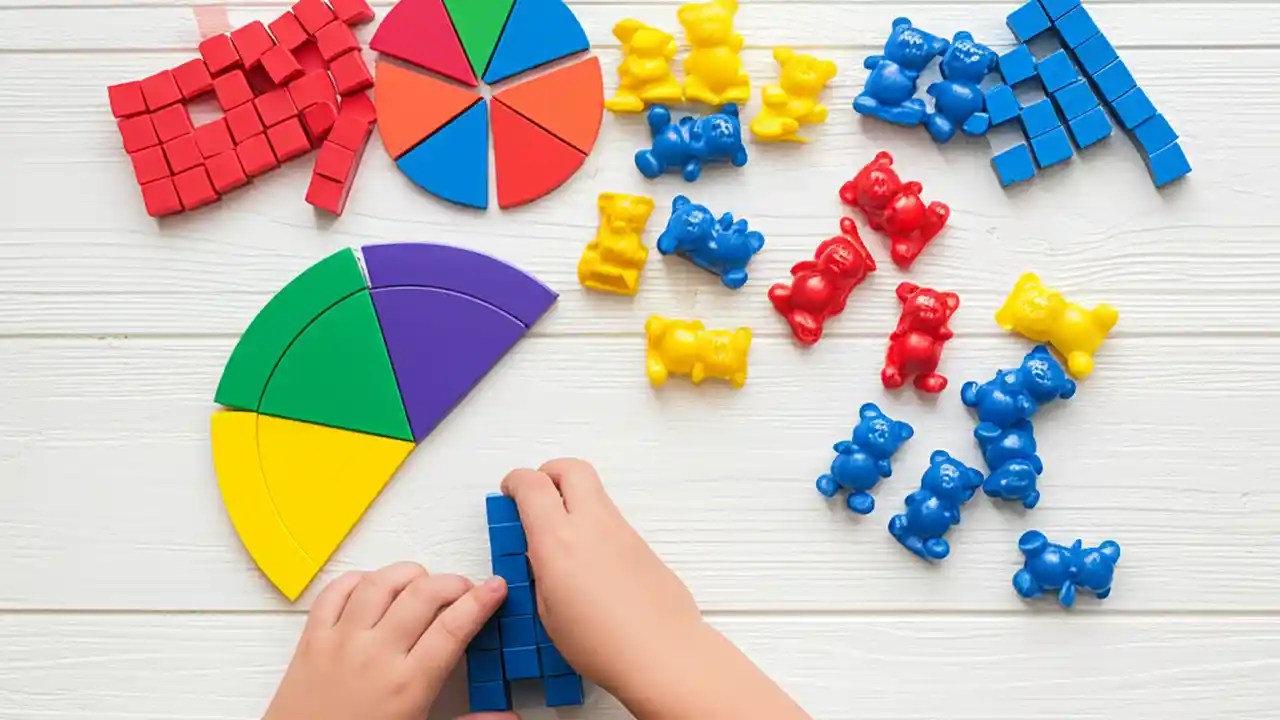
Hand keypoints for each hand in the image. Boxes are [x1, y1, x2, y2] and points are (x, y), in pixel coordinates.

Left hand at [264, 562, 513, 719]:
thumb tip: (509, 718)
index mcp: (408, 685)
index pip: (453, 628)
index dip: (480, 601)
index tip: (496, 587)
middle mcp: (375, 656)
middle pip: (423, 595)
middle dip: (452, 582)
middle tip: (464, 590)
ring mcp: (341, 642)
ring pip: (381, 583)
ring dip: (408, 574)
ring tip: (422, 584)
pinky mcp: (312, 638)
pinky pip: (336, 590)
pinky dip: (360, 579)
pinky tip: (374, 588)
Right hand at [504, 460, 810, 719]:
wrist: (662, 651)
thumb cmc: (604, 643)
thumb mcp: (547, 611)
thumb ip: (541, 571)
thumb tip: (541, 556)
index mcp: (558, 540)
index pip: (532, 485)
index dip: (515, 481)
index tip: (509, 491)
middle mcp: (591, 525)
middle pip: (570, 469)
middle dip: (547, 472)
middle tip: (535, 495)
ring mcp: (621, 531)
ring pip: (593, 491)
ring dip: (572, 498)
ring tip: (560, 535)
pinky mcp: (641, 544)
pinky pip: (611, 518)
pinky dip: (593, 523)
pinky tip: (587, 559)